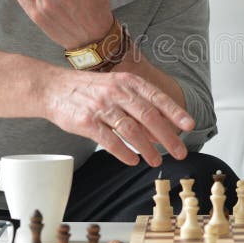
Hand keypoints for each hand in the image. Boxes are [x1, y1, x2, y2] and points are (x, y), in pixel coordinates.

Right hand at [44, 70, 195, 166]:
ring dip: (148, 148)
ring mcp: (102, 107)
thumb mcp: (118, 87)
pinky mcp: (86, 122)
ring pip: (131, 129)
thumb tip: (162, 130)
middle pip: (149, 116)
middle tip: (180, 152)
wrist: (54, 88)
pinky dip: (123, 152)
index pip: (158, 98)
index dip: (175, 112)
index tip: (189, 125)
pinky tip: (133, 160)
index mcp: (128, 82)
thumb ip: (139, 105)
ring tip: (157, 160)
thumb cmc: (90, 90)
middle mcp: (117, 92)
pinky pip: (109, 139)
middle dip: (168, 136)